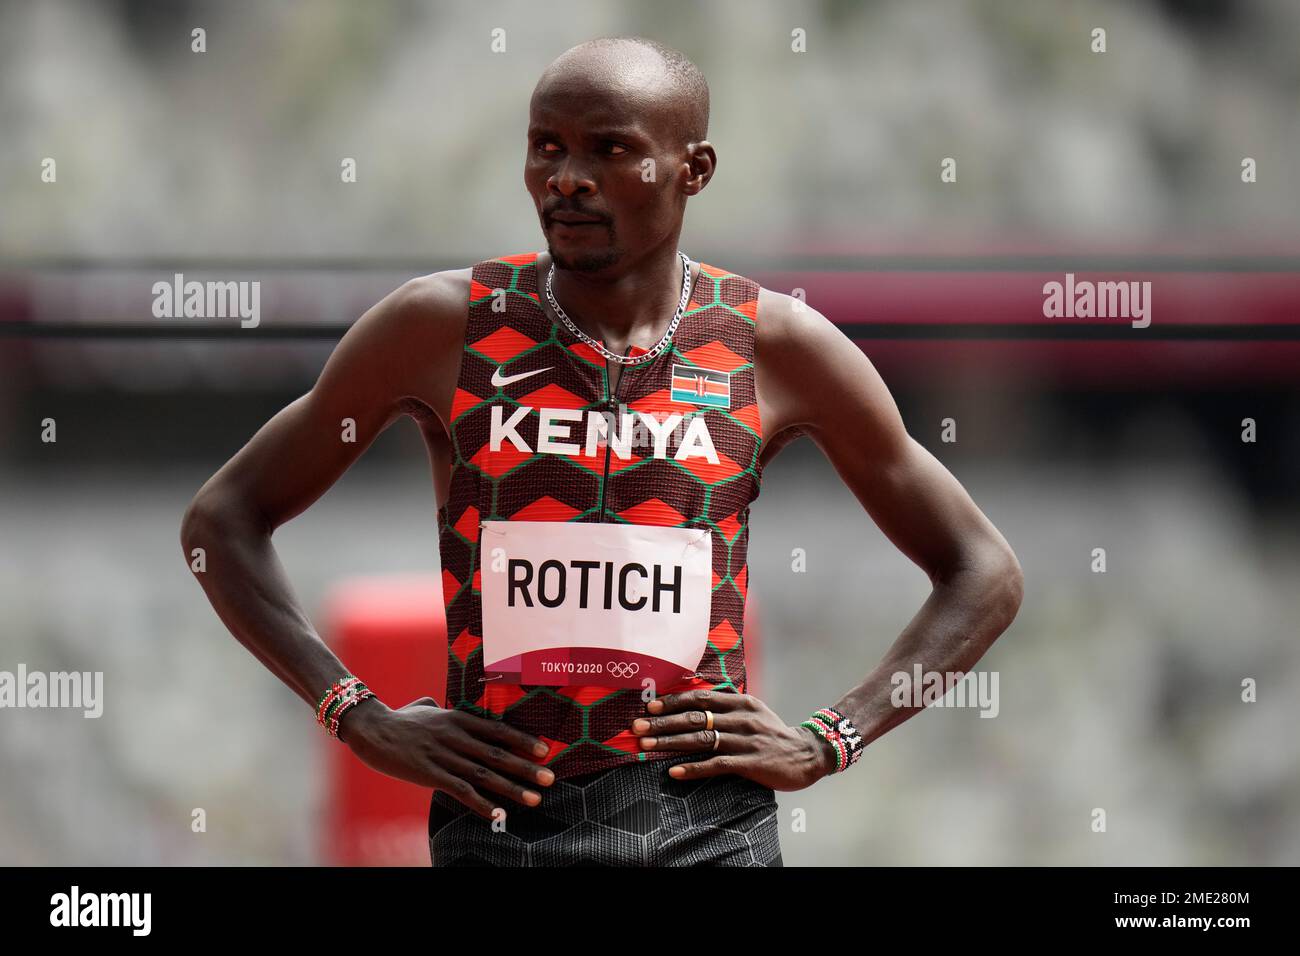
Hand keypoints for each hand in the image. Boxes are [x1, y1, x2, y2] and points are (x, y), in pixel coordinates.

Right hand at [340, 696, 554, 818]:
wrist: (370, 729)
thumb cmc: (399, 718)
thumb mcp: (425, 706)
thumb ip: (441, 706)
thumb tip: (441, 702)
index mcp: (458, 718)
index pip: (498, 730)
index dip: (523, 740)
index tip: (545, 750)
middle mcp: (456, 736)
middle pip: (498, 754)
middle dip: (527, 767)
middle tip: (551, 778)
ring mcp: (443, 755)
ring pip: (484, 775)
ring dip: (512, 788)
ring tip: (535, 799)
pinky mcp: (429, 774)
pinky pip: (460, 790)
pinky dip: (480, 803)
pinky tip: (497, 814)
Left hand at [630, 689, 836, 790]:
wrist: (807, 755)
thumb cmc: (773, 733)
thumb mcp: (753, 710)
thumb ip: (727, 704)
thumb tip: (694, 697)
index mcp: (740, 702)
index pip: (700, 697)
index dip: (673, 701)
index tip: (650, 705)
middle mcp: (741, 718)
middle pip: (695, 717)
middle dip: (663, 721)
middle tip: (637, 726)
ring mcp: (746, 740)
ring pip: (701, 739)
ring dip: (671, 742)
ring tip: (647, 745)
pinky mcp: (751, 763)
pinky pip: (717, 765)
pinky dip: (694, 768)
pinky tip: (675, 772)